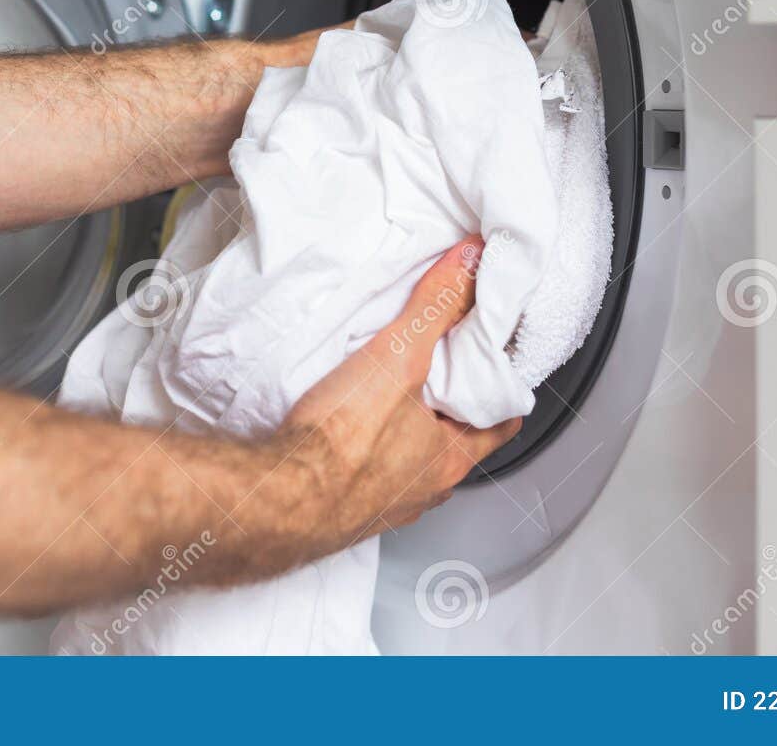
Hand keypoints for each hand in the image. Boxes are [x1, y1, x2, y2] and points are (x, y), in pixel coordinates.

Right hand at [275, 236, 522, 548]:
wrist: (277, 498)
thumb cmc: (341, 443)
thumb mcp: (400, 358)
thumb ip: (436, 307)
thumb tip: (468, 264)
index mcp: (450, 460)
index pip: (499, 424)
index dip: (499, 390)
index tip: (493, 365)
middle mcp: (424, 490)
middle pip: (453, 441)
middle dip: (446, 408)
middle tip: (435, 371)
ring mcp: (385, 505)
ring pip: (410, 462)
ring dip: (403, 433)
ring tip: (385, 397)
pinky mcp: (345, 512)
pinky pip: (367, 476)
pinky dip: (364, 453)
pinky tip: (342, 432)